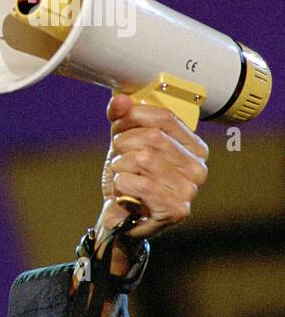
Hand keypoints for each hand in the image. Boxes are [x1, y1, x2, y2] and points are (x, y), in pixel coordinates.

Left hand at [97, 92, 208, 250]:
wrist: (121, 216)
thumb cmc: (129, 179)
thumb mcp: (124, 143)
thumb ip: (122, 118)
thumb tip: (120, 100)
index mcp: (193, 147)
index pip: (166, 117)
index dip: (134, 117)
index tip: (120, 127)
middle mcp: (197, 168)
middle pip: (152, 137)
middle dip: (124, 145)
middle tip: (119, 159)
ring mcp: (190, 190)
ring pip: (143, 159)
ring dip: (120, 166)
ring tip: (122, 176)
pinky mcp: (176, 210)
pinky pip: (140, 184)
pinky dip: (121, 184)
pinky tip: (125, 192)